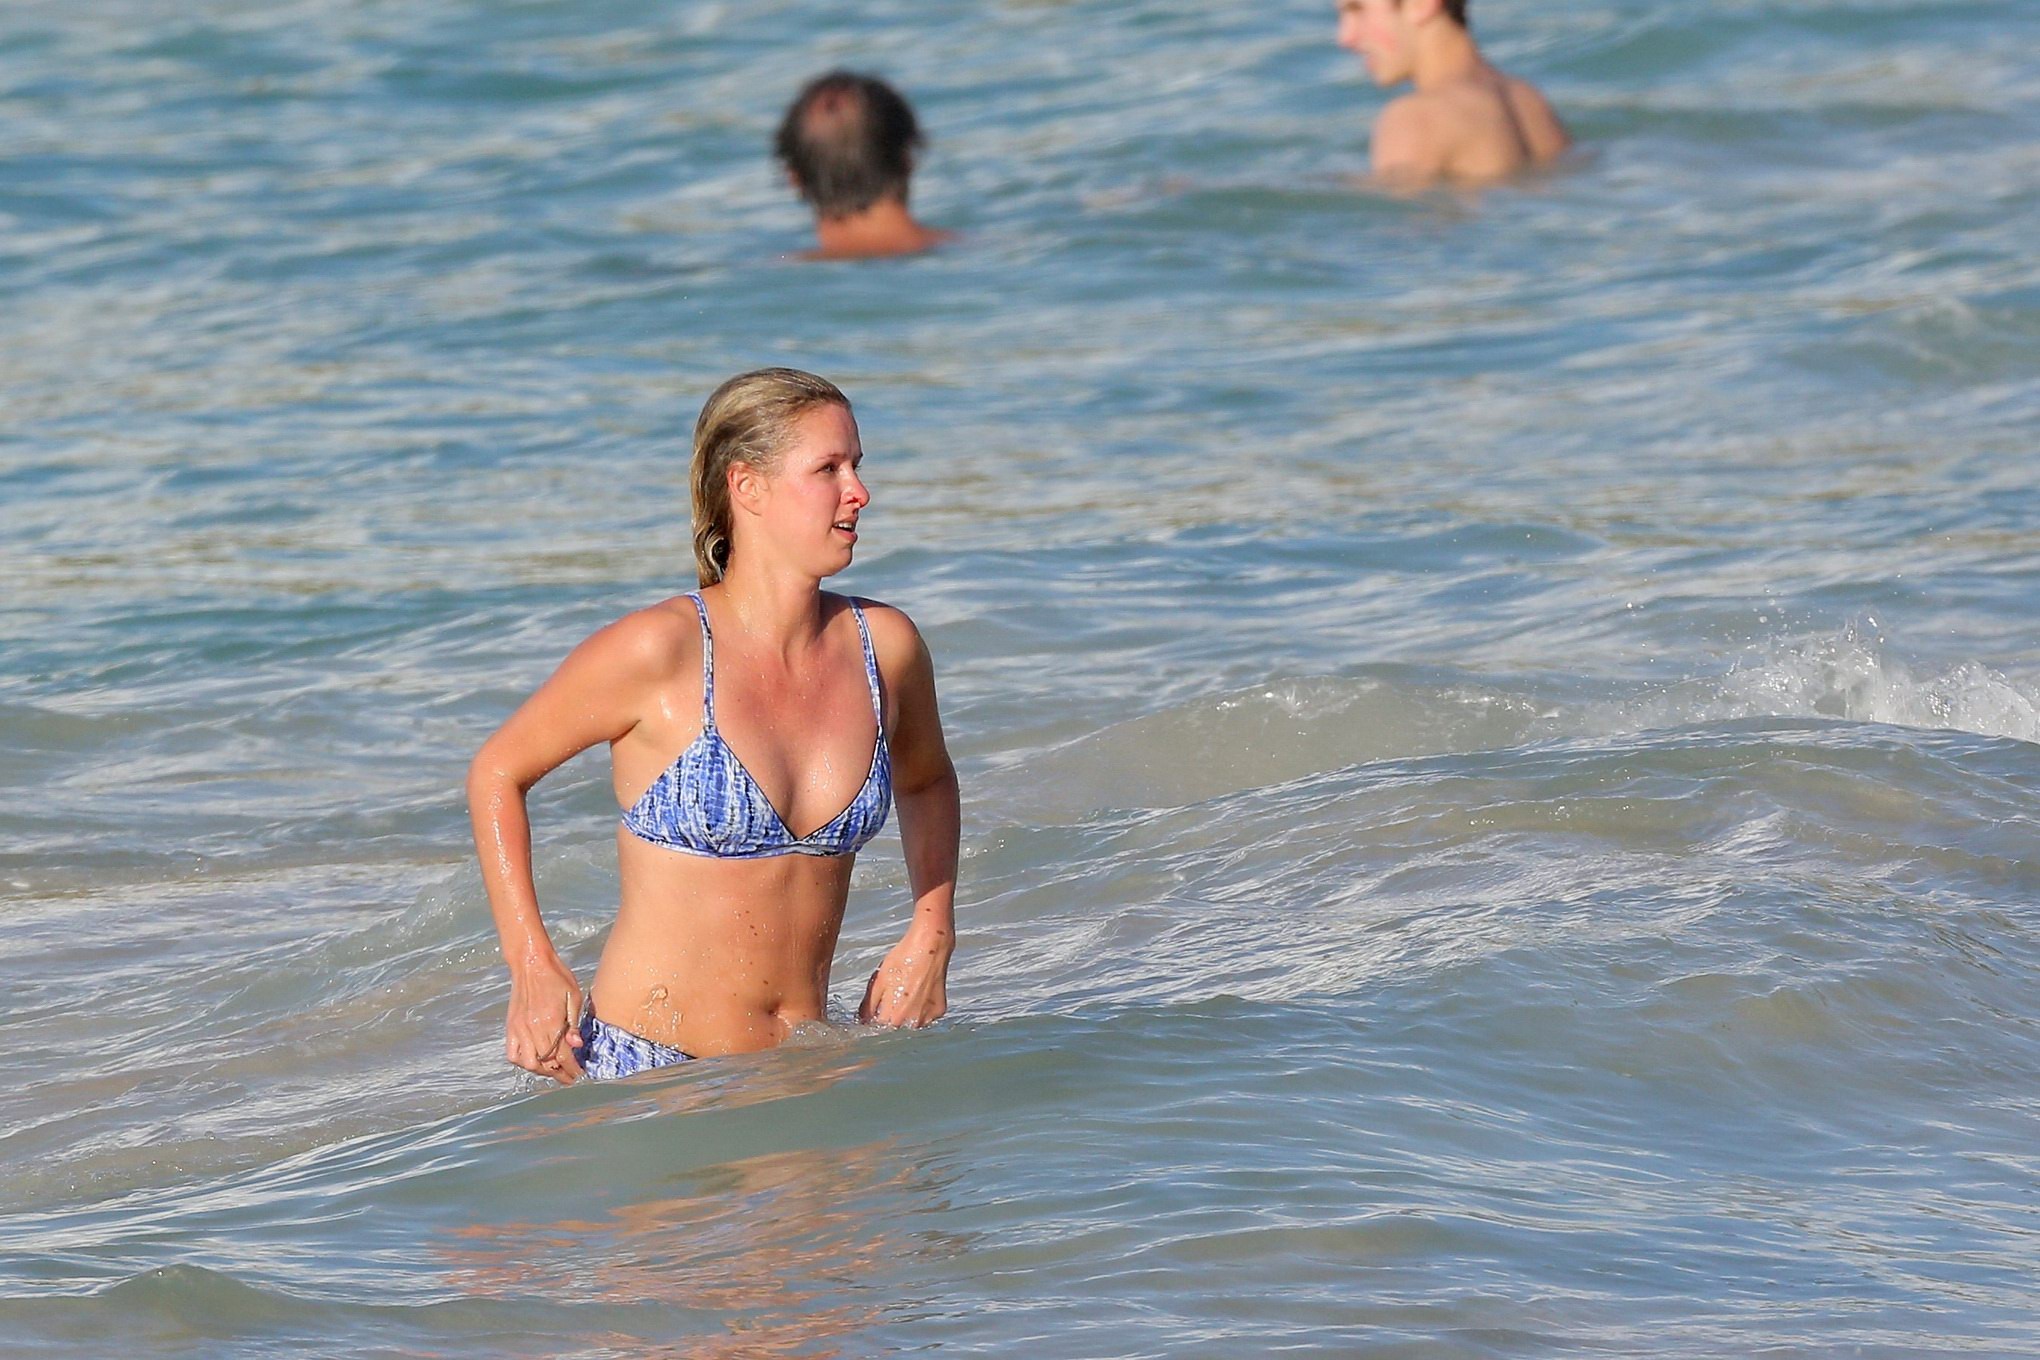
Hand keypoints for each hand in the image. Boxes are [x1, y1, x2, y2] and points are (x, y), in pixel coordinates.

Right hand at [505, 952, 583, 1083]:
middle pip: (546, 1064)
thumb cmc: (556, 976)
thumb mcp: (573, 995)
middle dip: (560, 1073)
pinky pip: (512, 1054)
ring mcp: (519, 1029)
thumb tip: (577, 1045)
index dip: (572, 1069)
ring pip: (528, 1063)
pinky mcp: (510, 1027)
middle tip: (569, 1075)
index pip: (562, 1056)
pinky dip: (522, 1062)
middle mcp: (533, 1028)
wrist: (530, 962)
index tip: (579, 1074)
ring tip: (553, 1069)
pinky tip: (533, 1059)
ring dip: (542, 1070)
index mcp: (551, 1021)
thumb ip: (573, 1022)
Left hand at [859, 927, 951, 1027]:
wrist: (931, 947)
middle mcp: (912, 1021)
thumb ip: (869, 1004)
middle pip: (896, 1025)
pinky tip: (922, 991)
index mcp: (893, 1016)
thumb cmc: (904, 959)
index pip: (879, 1026)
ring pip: (911, 1022)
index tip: (877, 1006)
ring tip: (910, 990)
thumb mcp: (879, 979)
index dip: (876, 1015)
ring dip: (908, 1012)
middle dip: (892, 1013)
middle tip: (896, 992)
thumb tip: (862, 1019)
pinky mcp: (939, 1011)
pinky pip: (926, 1015)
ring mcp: (927, 1017)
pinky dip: (922, 1007)